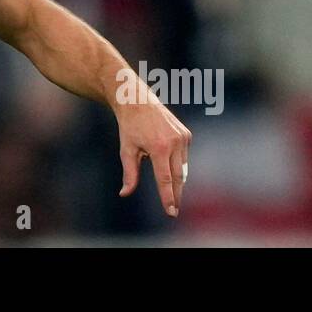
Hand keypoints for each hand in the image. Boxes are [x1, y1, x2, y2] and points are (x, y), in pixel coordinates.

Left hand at [113, 79, 191, 217]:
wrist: (137, 100)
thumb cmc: (129, 126)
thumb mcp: (126, 150)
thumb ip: (129, 174)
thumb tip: (124, 193)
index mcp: (159, 147)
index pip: (166, 180)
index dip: (168, 198)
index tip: (171, 212)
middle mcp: (175, 142)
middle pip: (178, 177)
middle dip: (176, 194)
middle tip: (174, 210)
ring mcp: (183, 137)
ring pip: (182, 167)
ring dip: (177, 179)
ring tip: (172, 192)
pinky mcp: (186, 134)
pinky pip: (184, 156)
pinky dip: (177, 163)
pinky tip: (169, 164)